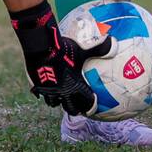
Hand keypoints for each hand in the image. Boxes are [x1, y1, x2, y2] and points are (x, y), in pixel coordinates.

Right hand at [10, 0, 115, 114]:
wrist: (42, 48)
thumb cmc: (64, 50)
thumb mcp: (83, 49)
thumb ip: (98, 49)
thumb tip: (113, 42)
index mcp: (75, 85)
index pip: (85, 101)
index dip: (90, 104)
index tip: (92, 105)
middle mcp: (63, 91)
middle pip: (69, 107)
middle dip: (73, 109)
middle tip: (76, 108)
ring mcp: (50, 90)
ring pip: (53, 103)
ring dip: (58, 101)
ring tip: (60, 98)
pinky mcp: (38, 86)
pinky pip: (40, 95)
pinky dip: (44, 94)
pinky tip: (44, 90)